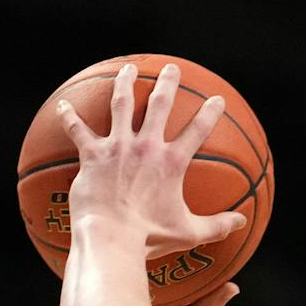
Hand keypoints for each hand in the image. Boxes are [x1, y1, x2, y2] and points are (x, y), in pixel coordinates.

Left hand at [58, 62, 247, 259]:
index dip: (209, 113)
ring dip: (125, 83)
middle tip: (171, 69)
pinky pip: (78, 130)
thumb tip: (242, 222)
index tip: (217, 99)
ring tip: (129, 69)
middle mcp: (146, 146)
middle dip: (167, 83)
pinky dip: (70, 117)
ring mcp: (118, 146)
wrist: (111, 236)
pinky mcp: (92, 155)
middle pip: (159, 104)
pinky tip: (63, 105)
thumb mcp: (188, 232)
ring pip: (121, 104)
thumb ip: (217, 226)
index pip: (197, 130)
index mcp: (171, 162)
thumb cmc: (149, 236)